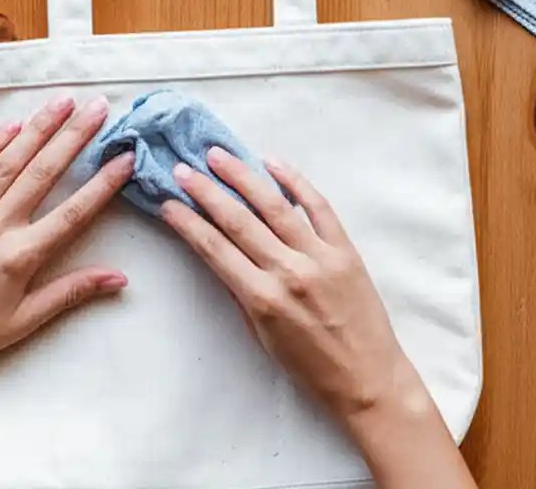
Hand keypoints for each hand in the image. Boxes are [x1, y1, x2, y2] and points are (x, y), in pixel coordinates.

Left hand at [0, 94, 133, 392]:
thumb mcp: (24, 321)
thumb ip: (71, 292)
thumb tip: (119, 277)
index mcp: (19, 258)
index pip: (73, 212)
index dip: (103, 182)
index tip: (126, 156)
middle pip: (42, 173)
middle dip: (73, 137)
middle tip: (98, 108)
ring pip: (6, 163)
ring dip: (36, 129)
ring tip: (61, 102)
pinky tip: (10, 127)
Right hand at [160, 147, 407, 421]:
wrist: (367, 379)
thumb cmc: (310, 366)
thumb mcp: (261, 336)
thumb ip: (240, 292)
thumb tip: (218, 253)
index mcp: (262, 298)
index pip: (214, 248)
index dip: (187, 222)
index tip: (167, 202)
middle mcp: (288, 272)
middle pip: (238, 220)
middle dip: (205, 191)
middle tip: (182, 169)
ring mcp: (320, 257)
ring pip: (274, 205)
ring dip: (242, 176)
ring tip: (218, 155)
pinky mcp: (345, 250)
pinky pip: (318, 207)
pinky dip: (295, 183)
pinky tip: (272, 164)